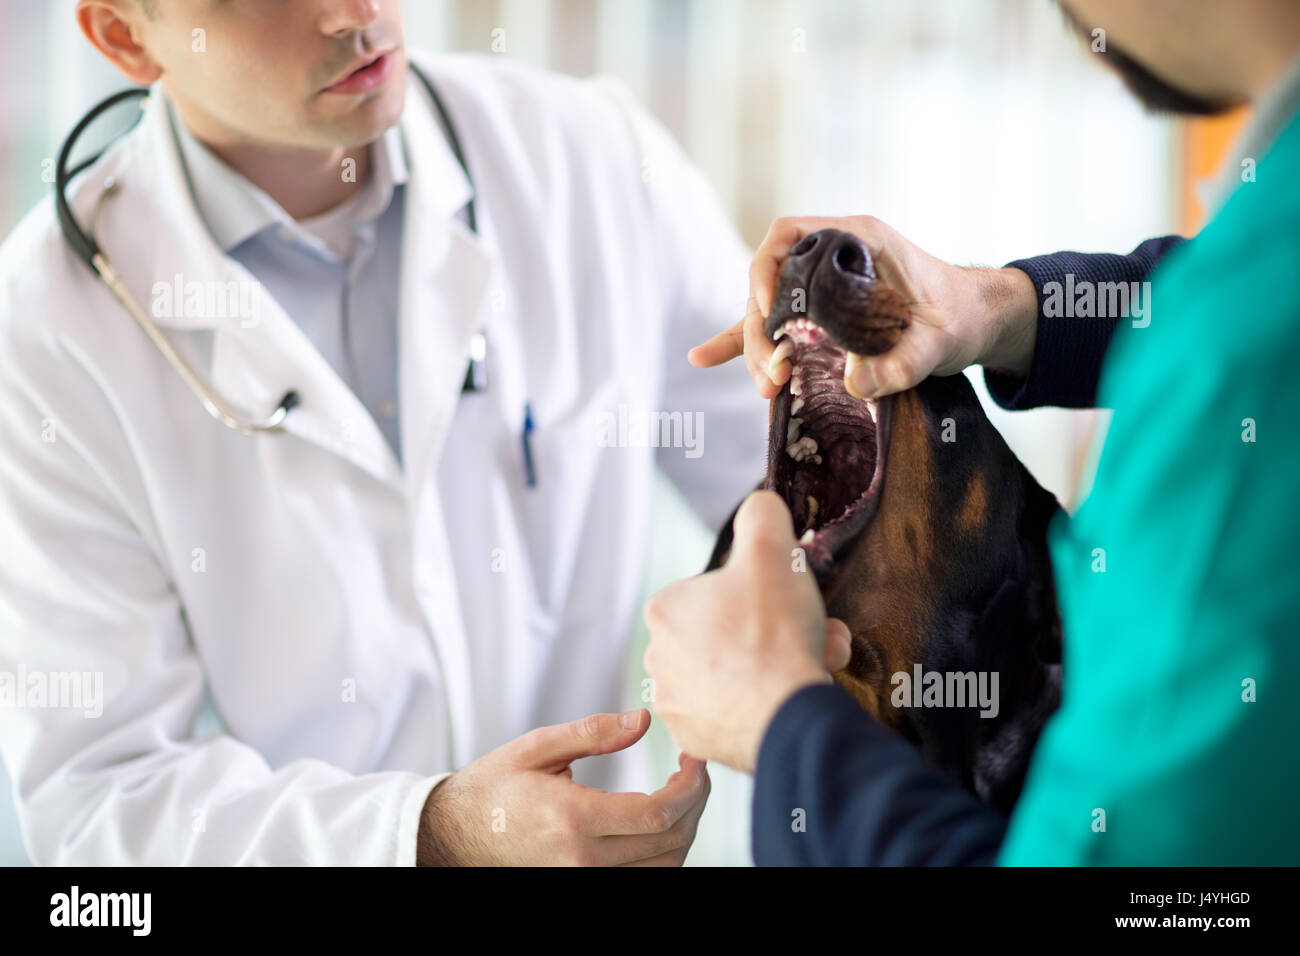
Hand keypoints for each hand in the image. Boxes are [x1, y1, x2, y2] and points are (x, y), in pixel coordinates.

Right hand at [417, 710, 708, 865]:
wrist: (453, 835)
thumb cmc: (493, 787)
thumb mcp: (536, 747)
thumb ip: (593, 733)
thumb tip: (643, 720)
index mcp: (572, 818)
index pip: (658, 813)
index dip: (691, 786)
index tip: (694, 757)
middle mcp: (582, 858)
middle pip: (671, 842)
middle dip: (695, 802)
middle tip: (695, 769)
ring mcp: (584, 878)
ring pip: (664, 867)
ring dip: (685, 829)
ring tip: (682, 791)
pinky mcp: (583, 883)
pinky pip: (644, 877)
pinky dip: (665, 851)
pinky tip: (661, 819)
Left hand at [642, 491, 852, 772]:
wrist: (784, 715)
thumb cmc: (772, 633)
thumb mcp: (771, 548)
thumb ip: (761, 514)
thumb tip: (758, 507)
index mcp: (666, 609)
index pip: (718, 589)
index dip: (762, 590)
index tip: (788, 599)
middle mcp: (660, 658)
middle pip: (730, 632)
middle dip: (775, 630)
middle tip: (810, 633)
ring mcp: (677, 703)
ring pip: (736, 672)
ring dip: (775, 664)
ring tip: (810, 665)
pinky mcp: (698, 738)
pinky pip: (736, 711)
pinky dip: (764, 702)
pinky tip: (790, 696)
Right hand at [690, 215, 1038, 399]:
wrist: (975, 320)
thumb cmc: (960, 317)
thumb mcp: (939, 340)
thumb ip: (903, 361)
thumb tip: (856, 385)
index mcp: (855, 241)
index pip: (788, 234)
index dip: (765, 269)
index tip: (768, 311)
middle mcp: (831, 259)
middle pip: (769, 283)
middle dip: (759, 330)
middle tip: (771, 374)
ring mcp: (820, 288)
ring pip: (768, 310)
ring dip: (756, 347)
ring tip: (765, 388)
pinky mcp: (819, 316)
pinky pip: (772, 326)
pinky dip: (739, 343)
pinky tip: (703, 359)